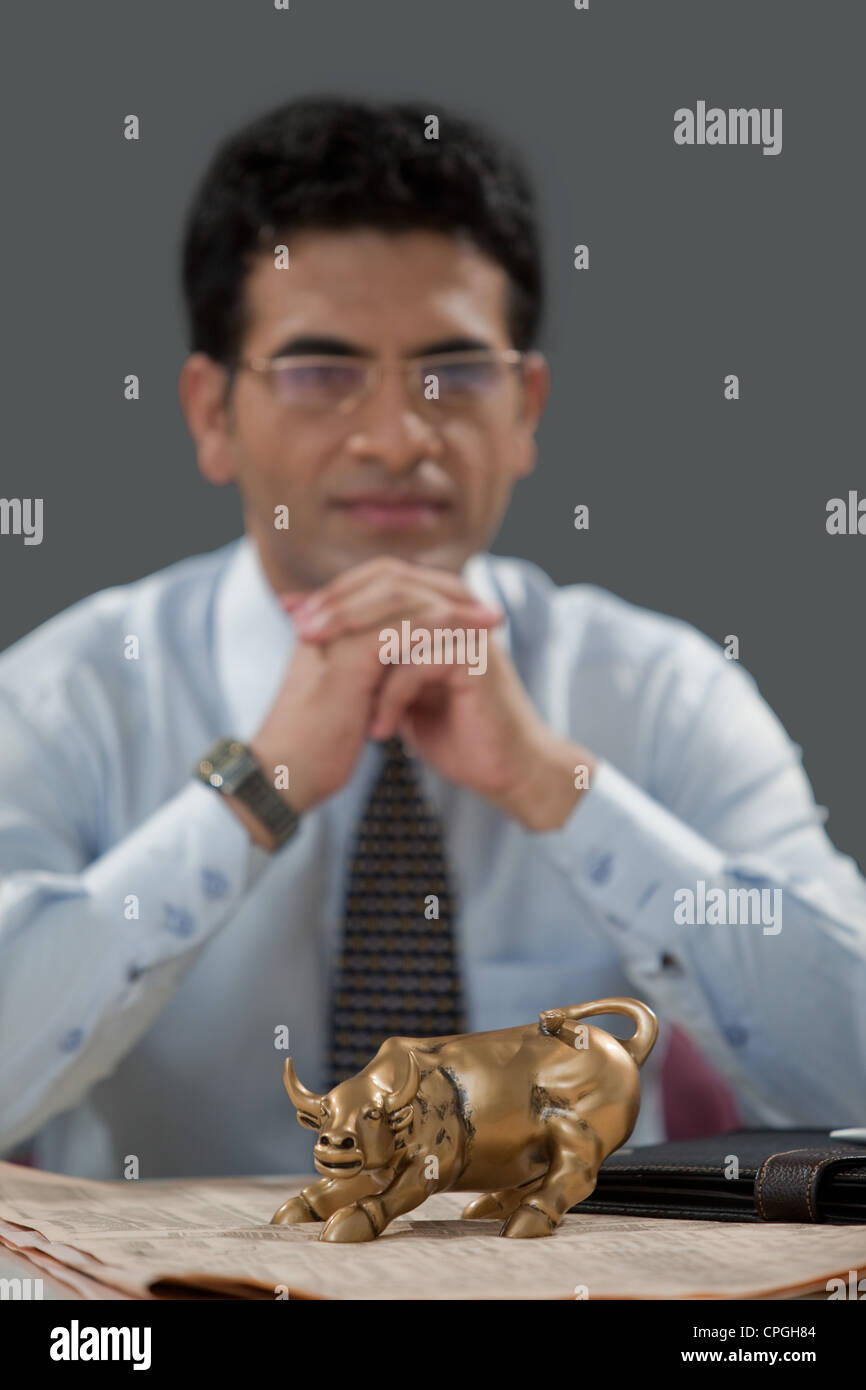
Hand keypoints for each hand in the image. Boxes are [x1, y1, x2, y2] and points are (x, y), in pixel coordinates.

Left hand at [284, 557, 595, 829]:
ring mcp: (469, 632)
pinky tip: (377, 729)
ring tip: (328, 673)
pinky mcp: (478, 661)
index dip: (335, 591)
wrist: (503, 770)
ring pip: (406, 616)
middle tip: (302, 631)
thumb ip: (372, 656)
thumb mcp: (395, 688)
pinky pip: (423, 661)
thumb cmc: (452, 732)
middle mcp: (455, 611)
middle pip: (391, 583)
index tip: (291, 612)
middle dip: (340, 607)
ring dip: (360, 644)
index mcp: (437, 610)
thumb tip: (321, 628)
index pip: (380, 577)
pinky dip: (393, 694)